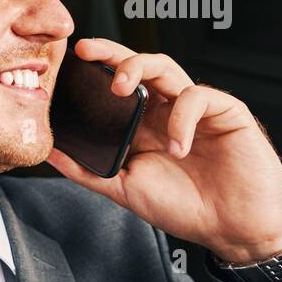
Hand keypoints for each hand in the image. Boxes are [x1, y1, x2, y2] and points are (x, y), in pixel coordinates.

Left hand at [44, 38, 281, 264]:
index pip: (117, 85)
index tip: (68, 62)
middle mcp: (167, 110)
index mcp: (144, 124)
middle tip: (87, 51)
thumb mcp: (125, 188)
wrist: (233, 230)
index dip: (95, 69)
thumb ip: (87, 170)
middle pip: (139, 66)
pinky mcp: (227, 112)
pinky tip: (178, 148)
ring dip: (138, 69)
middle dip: (111, 52)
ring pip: (166, 68)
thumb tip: (48, 152)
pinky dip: (181, 119)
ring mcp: (196, 109)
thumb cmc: (185, 207)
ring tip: (119, 87)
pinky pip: (198, 97)